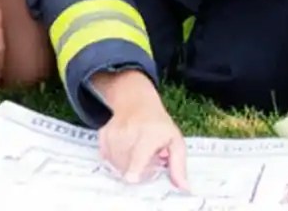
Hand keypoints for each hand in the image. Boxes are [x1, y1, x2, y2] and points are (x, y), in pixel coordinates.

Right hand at [93, 71, 189, 190]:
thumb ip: (178, 166)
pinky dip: (114, 159)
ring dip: (125, 165)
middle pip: (126, 166)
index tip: (132, 178)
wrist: (136, 101)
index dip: (134, 169)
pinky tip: (124, 151)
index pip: (138, 155)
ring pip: (115, 163)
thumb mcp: (175, 142)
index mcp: (150, 135)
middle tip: (146, 160)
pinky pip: (106, 157)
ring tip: (136, 154)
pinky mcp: (104, 134)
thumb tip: (183, 187)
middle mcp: (129, 132)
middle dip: (136, 170)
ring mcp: (114, 133)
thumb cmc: (157, 124)